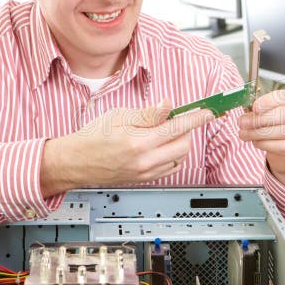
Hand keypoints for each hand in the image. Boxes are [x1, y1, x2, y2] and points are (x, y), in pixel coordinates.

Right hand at [40, 99, 213, 196]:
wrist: (76, 162)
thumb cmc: (94, 136)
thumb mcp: (120, 116)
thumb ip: (148, 113)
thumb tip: (168, 105)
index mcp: (138, 142)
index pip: (177, 127)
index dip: (196, 118)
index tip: (208, 112)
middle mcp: (144, 161)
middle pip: (184, 145)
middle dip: (187, 130)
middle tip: (178, 118)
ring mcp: (146, 172)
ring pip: (179, 157)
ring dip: (180, 142)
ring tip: (166, 131)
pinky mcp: (145, 179)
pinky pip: (170, 168)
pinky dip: (173, 155)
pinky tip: (163, 145)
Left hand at [238, 87, 284, 190]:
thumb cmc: (279, 124)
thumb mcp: (271, 111)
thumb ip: (260, 109)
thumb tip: (246, 114)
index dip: (269, 101)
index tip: (254, 108)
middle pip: (283, 114)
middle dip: (259, 119)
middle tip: (242, 122)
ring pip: (282, 131)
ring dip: (258, 133)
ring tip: (244, 134)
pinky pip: (283, 146)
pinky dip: (266, 144)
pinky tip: (256, 142)